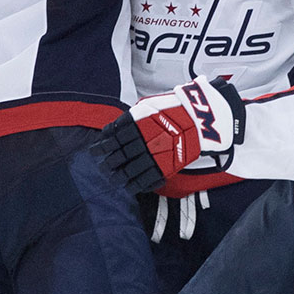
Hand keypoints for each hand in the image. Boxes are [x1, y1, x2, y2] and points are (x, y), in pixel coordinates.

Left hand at [92, 77, 245, 193]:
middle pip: (118, 155)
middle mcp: (142, 140)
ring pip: (129, 170)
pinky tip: (129, 186)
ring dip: (118, 176)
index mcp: (136, 124)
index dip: (102, 146)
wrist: (198, 119)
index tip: (96, 151)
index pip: (112, 138)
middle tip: (103, 167)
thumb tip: (113, 129)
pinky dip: (136, 185)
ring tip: (112, 178)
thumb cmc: (171, 110)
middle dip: (108, 163)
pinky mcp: (164, 167)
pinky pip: (146, 179)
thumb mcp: (147, 107)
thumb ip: (130, 118)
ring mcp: (153, 155)